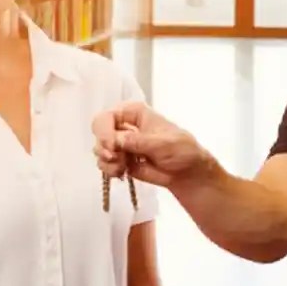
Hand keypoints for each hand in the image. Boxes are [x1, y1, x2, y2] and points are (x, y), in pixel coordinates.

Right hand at [92, 101, 210, 188]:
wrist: (188, 173)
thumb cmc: (181, 150)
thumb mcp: (163, 143)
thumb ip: (138, 141)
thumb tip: (116, 140)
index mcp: (134, 112)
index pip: (107, 116)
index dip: (103, 131)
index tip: (111, 146)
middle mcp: (124, 125)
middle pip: (98, 131)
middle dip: (103, 147)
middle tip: (115, 158)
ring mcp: (121, 144)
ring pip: (99, 149)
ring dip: (107, 161)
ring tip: (123, 168)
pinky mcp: (121, 161)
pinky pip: (104, 164)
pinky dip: (110, 170)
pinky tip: (122, 173)